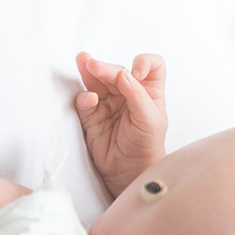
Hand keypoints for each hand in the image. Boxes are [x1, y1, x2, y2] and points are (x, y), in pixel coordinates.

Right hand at [74, 51, 167, 197]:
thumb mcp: (150, 121)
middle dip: (107, 67)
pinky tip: (90, 99)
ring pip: (98, 80)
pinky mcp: (92, 115)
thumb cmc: (147, 147)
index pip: (150, 66)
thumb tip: (123, 74)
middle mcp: (129, 94)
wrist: (129, 172)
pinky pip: (85, 100)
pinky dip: (85, 97)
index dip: (144, 63)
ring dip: (90, 70)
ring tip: (83, 62)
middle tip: (95, 65)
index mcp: (149, 92)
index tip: (136, 73)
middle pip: (117, 71)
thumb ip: (137, 95)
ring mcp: (109, 103)